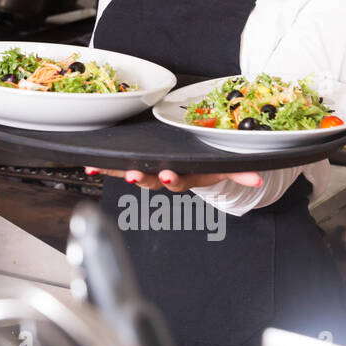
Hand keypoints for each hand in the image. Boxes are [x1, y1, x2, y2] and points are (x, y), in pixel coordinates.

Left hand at [85, 167, 262, 190]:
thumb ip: (239, 172)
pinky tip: (87, 169)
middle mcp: (167, 176)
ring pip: (134, 174)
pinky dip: (104, 169)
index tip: (167, 175)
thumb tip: (258, 179)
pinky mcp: (139, 166)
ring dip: (117, 173)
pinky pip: (119, 167)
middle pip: (152, 180)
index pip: (180, 180)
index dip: (172, 179)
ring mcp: (152, 172)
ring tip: (100, 170)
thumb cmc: (211, 164)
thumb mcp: (225, 168)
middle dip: (143, 178)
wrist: (200, 167)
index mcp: (188, 176)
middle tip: (133, 175)